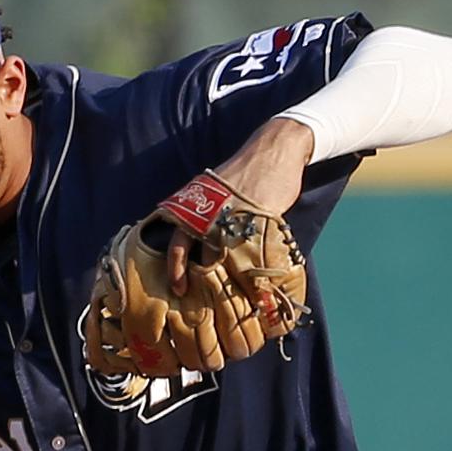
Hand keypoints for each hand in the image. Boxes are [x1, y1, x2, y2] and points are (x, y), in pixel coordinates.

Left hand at [165, 116, 314, 297]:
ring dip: (233, 278)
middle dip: (208, 281)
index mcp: (196, 206)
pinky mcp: (262, 219)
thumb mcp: (213, 191)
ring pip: (230, 259)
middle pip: (205, 258)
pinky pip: (256, 252)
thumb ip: (202, 219)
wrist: (275, 149)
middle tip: (210, 301)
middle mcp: (213, 212)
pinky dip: (256, 268)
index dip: (176, 269)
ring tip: (237, 295)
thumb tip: (196, 251)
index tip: (179, 290)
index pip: (179, 243)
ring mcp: (237, 216)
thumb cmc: (242, 174)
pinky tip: (259, 281)